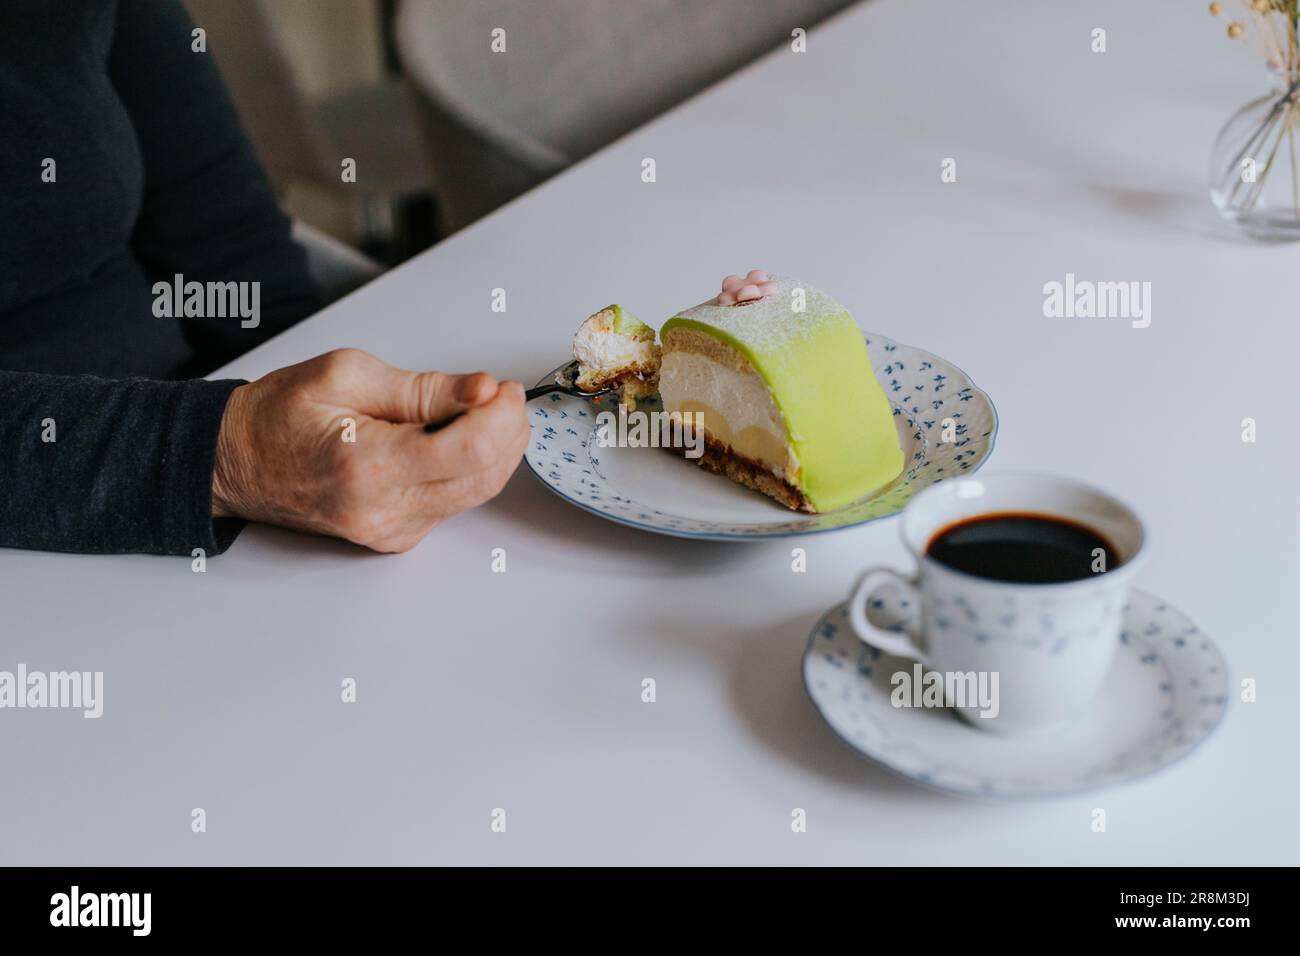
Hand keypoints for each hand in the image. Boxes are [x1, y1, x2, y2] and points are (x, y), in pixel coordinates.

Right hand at [212, 348, 528, 551]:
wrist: (236, 462)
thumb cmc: (280, 415)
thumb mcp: (350, 375)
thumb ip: (426, 388)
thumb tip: (483, 391)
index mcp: (369, 466)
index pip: (471, 450)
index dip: (503, 415)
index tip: (504, 388)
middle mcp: (384, 510)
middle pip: (485, 477)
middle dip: (509, 432)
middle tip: (502, 396)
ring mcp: (392, 530)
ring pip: (476, 493)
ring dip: (495, 451)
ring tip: (483, 411)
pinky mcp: (396, 537)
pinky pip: (453, 504)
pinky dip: (469, 469)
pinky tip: (456, 439)